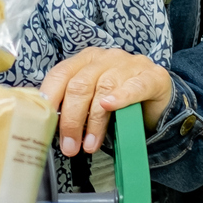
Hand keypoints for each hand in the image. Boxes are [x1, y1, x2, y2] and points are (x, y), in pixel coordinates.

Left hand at [39, 48, 172, 156]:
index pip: (60, 74)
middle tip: (69, 145)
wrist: (159, 100)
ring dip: (94, 121)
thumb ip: (74, 106)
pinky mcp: (153, 76)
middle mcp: (106, 58)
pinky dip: (121, 97)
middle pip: (80, 85)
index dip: (50, 97)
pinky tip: (110, 107)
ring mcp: (130, 64)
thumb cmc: (120, 101)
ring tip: (90, 144)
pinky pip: (134, 86)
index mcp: (86, 60)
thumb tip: (50, 127)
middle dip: (71, 119)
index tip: (43, 122)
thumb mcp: (92, 101)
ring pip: (104, 88)